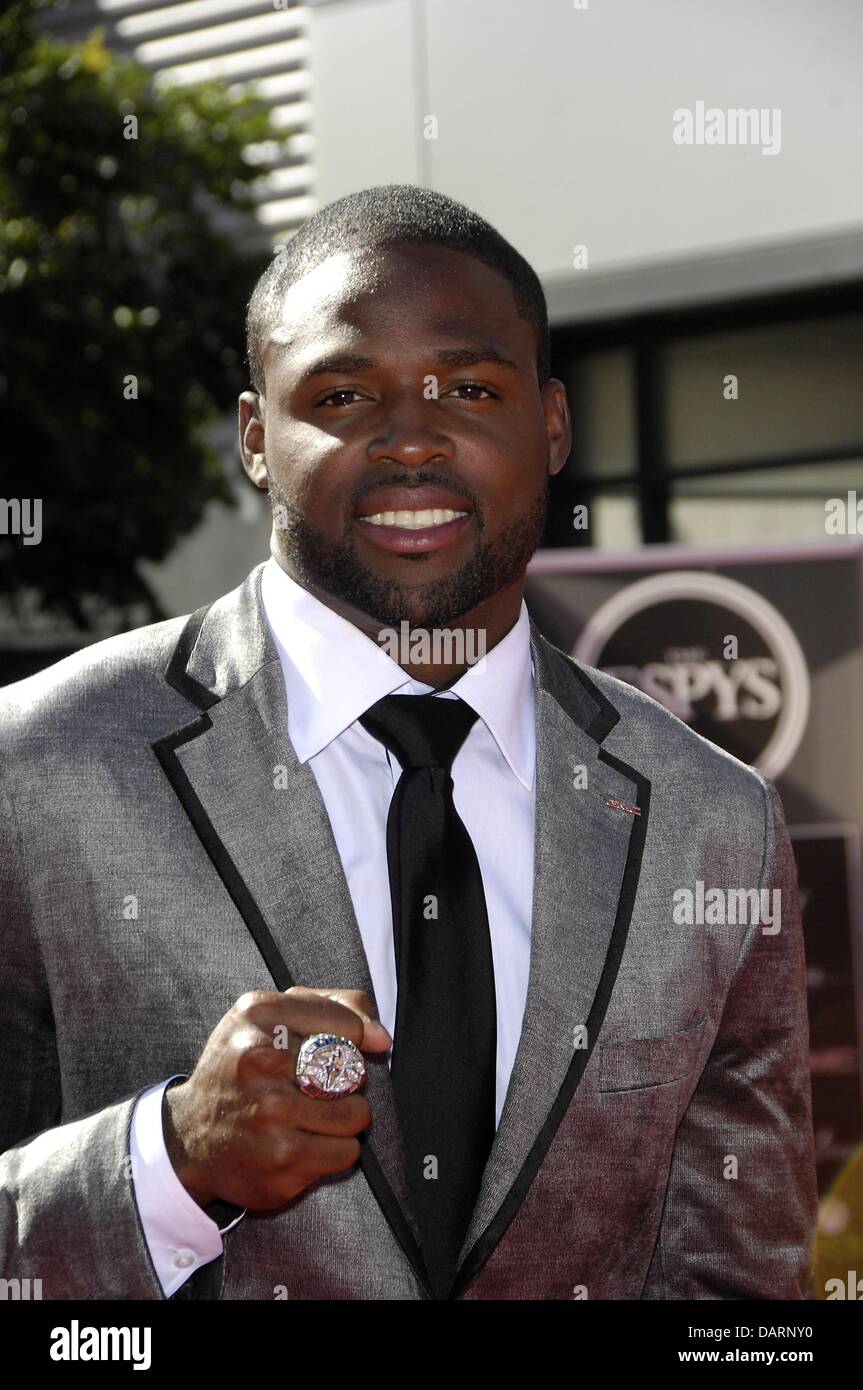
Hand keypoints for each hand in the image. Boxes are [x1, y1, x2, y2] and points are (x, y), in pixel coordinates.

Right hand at [162, 987, 391, 1211]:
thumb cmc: (244, 1067)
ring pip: (357, 1115)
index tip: (340, 1050)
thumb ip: (336, 1007)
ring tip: (314, 1116)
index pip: (347, 1024)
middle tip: (318, 1088)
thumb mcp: (274, 1016)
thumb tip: (382, 1039)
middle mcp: (261, 1061)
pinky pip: (345, 1153)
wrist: (190, 1135)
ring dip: (345, 1119)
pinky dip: (335, 1150)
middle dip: (347, 1082)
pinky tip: (306, 1142)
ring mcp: (270, 1115)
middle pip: (355, 1071)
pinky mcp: (281, 1162)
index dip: (355, 1039)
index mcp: (260, 1015)